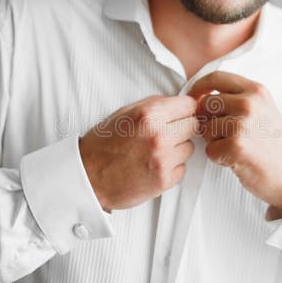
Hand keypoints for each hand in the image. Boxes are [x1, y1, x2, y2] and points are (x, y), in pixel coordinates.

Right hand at [79, 94, 197, 210]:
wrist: (88, 176)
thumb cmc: (103, 144)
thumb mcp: (125, 113)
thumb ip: (155, 105)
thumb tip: (179, 102)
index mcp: (149, 114)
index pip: (189, 105)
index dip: (183, 110)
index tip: (179, 115)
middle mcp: (158, 135)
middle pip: (193, 126)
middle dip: (182, 128)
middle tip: (165, 134)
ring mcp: (163, 159)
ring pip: (189, 148)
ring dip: (177, 149)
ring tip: (155, 152)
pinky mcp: (164, 180)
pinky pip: (182, 169)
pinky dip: (171, 168)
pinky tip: (153, 165)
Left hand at [190, 71, 281, 218]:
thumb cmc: (274, 145)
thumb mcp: (263, 109)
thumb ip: (236, 98)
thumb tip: (200, 97)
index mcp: (256, 90)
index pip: (216, 77)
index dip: (199, 87)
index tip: (194, 98)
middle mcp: (250, 103)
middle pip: (205, 104)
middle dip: (208, 121)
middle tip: (225, 135)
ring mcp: (242, 124)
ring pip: (205, 128)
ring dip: (214, 142)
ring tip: (237, 147)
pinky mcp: (236, 146)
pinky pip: (209, 150)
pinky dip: (219, 158)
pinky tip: (237, 159)